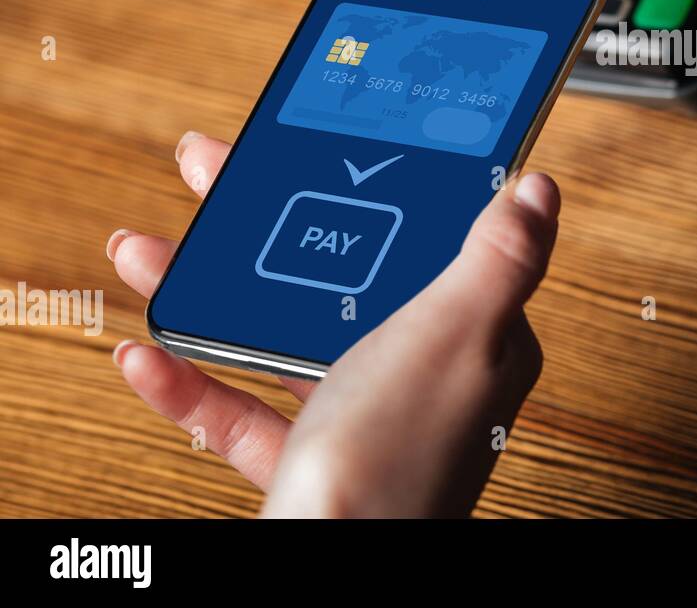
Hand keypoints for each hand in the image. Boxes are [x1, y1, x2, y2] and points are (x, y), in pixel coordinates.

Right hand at [109, 131, 558, 516]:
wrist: (329, 567)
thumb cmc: (397, 462)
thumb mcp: (455, 334)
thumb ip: (499, 259)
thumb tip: (537, 188)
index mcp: (473, 339)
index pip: (424, 236)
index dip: (372, 182)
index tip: (319, 142)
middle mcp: (421, 375)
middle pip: (342, 274)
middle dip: (267, 222)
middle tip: (216, 172)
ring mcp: (362, 419)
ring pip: (282, 333)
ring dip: (214, 288)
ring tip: (153, 250)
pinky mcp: (306, 464)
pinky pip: (243, 409)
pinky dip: (193, 378)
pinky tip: (147, 349)